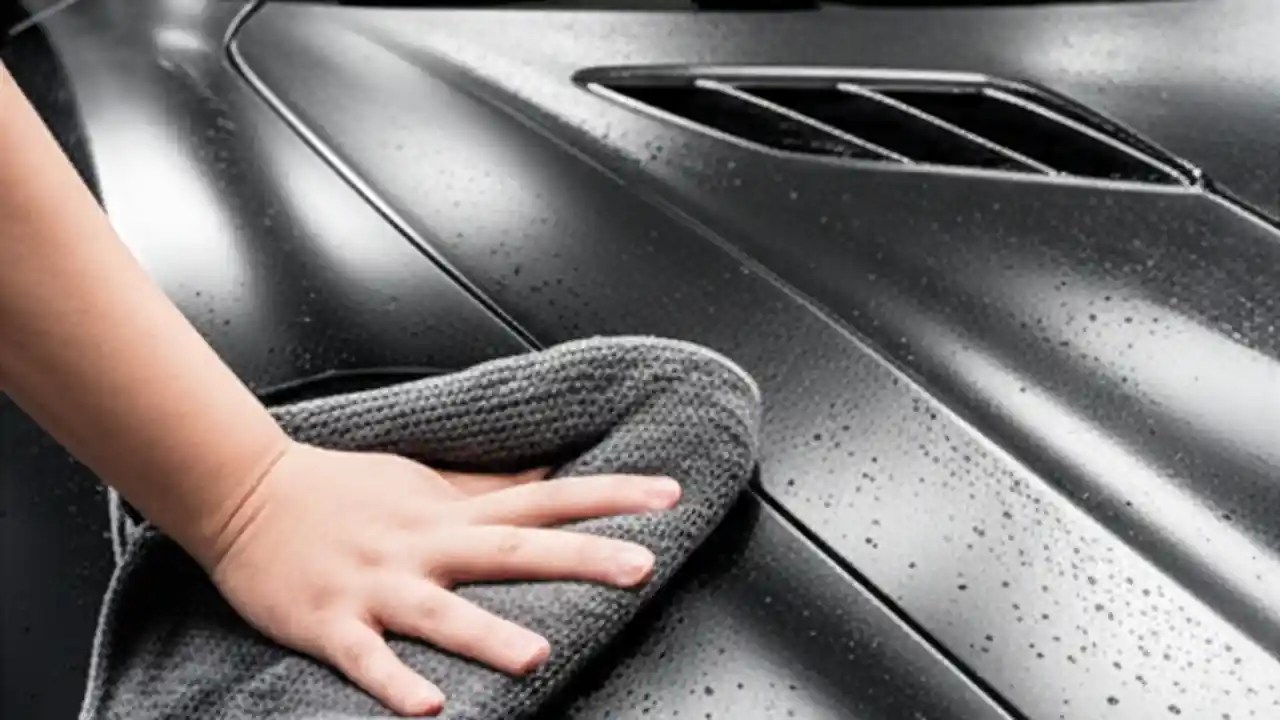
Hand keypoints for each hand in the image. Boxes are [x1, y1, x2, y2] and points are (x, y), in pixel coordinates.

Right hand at [204, 440, 680, 715]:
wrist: (243, 490)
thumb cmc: (343, 490)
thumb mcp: (425, 482)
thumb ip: (490, 488)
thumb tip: (552, 475)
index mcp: (451, 513)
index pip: (546, 499)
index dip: (610, 497)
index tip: (671, 496)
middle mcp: (424, 545)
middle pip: (513, 551)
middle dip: (579, 558)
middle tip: (642, 568)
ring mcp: (377, 584)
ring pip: (441, 611)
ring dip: (488, 634)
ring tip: (539, 656)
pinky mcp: (330, 622)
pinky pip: (367, 659)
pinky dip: (395, 682)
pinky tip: (430, 709)